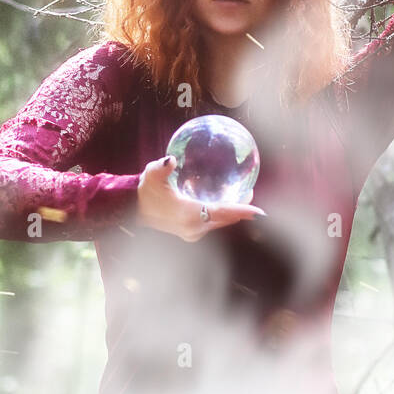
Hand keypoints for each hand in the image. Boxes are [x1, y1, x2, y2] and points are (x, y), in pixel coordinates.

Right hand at [136, 155, 265, 242]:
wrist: (134, 210)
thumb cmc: (146, 190)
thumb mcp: (152, 174)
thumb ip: (162, 167)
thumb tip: (171, 160)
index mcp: (189, 215)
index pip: (222, 213)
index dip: (242, 211)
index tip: (259, 211)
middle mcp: (194, 228)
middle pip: (225, 219)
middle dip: (241, 211)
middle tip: (253, 195)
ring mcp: (193, 232)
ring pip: (219, 222)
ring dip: (232, 213)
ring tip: (244, 198)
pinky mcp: (190, 232)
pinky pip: (212, 222)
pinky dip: (222, 214)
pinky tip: (225, 202)